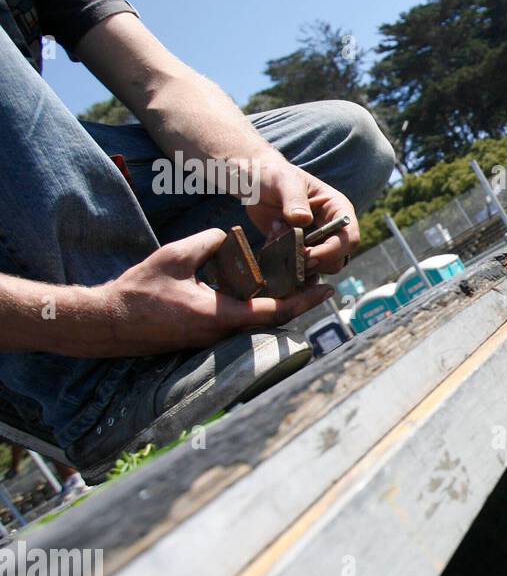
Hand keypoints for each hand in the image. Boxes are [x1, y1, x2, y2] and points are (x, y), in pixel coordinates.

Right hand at [88, 229, 334, 355]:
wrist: (110, 321)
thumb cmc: (140, 290)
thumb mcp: (176, 255)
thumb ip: (209, 242)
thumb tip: (229, 237)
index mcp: (221, 315)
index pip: (276, 310)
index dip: (304, 300)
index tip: (327, 290)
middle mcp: (223, 332)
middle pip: (272, 318)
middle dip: (297, 300)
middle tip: (317, 281)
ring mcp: (214, 338)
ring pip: (256, 321)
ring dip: (277, 303)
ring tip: (296, 281)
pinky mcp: (204, 337)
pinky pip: (239, 322)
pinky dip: (255, 307)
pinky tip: (259, 290)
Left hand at [244, 158, 359, 274]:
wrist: (256, 184)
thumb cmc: (275, 176)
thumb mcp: (284, 182)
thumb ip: (294, 200)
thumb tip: (303, 220)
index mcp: (338, 210)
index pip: (349, 238)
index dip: (333, 251)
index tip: (307, 255)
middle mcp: (333, 229)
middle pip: (338, 259)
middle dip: (314, 261)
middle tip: (289, 252)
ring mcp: (317, 243)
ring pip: (320, 268)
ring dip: (298, 263)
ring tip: (277, 239)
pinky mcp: (301, 252)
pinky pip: (302, 270)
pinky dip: (288, 267)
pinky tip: (273, 248)